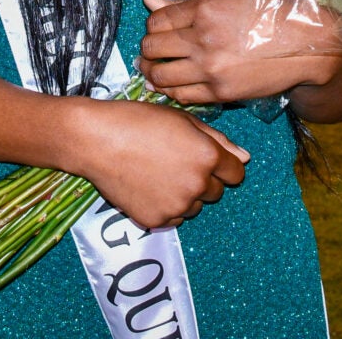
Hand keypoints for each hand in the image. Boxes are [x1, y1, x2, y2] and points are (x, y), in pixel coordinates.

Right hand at [71, 98, 247, 230]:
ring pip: (194, 206)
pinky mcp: (156, 220)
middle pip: (216, 192)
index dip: (224, 165)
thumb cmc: (138, 122)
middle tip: (175, 162)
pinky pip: (173, 218)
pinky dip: (165, 206)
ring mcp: (177, 206)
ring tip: (157, 172)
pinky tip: (147, 186)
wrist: (97, 140)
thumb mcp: (182, 120)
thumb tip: (244, 158)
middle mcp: (197, 184)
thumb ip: (217, 140)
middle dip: (203, 180)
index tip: (208, 159)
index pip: (236, 173)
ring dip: (185, 194)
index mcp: (207, 156)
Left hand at [139, 0, 341, 105]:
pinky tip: (171, 84)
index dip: (153, 25)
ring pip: (160, 74)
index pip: (157, 20)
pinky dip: (170, 90)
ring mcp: (210, 68)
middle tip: (153, 51)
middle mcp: (203, 38)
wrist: (305, 45)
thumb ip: (184, 4)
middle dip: (148, 49)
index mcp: (205, 9)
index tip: (159, 29)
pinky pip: (180, 95)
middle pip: (151, 47)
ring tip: (154, 69)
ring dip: (152, 71)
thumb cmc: (268, 15)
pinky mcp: (220, 92)